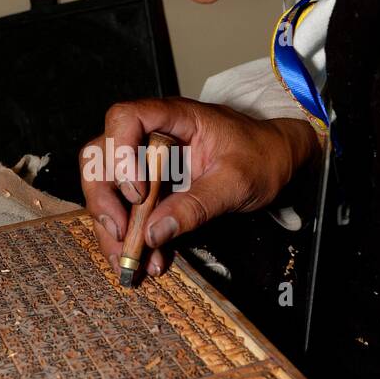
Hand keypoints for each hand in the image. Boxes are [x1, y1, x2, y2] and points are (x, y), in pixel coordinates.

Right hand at [80, 97, 317, 275]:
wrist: (278, 161)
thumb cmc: (262, 156)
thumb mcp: (236, 182)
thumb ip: (197, 205)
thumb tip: (155, 232)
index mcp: (174, 118)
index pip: (125, 119)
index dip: (119, 153)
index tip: (138, 194)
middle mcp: (152, 136)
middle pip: (101, 157)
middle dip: (103, 199)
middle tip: (121, 233)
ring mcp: (148, 162)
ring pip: (106, 188)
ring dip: (111, 226)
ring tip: (129, 260)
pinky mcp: (152, 187)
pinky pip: (127, 209)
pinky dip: (130, 236)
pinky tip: (145, 259)